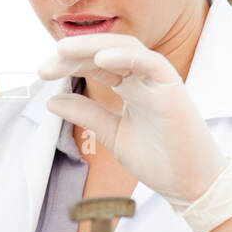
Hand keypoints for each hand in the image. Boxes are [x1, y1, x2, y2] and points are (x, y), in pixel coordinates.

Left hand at [38, 33, 226, 206]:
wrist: (189, 185)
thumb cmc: (159, 159)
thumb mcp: (112, 134)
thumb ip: (86, 114)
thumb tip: (51, 100)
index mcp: (129, 85)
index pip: (95, 64)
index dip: (67, 64)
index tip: (42, 73)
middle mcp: (143, 78)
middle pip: (105, 52)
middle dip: (73, 54)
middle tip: (44, 66)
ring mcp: (158, 80)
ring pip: (125, 48)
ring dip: (93, 46)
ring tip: (63, 51)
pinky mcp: (173, 88)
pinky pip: (149, 62)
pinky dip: (125, 56)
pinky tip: (101, 59)